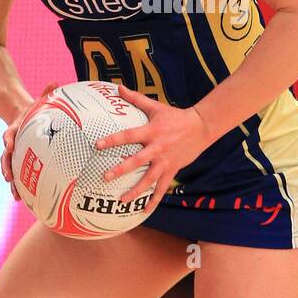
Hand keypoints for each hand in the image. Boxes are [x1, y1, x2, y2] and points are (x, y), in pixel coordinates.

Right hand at [0, 82, 62, 201]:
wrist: (24, 117)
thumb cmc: (35, 110)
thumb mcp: (40, 101)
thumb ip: (46, 93)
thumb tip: (55, 82)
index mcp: (15, 130)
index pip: (8, 134)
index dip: (8, 139)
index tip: (8, 144)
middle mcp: (12, 144)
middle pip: (6, 157)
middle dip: (6, 167)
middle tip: (8, 177)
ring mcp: (15, 154)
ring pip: (11, 170)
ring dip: (12, 183)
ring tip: (16, 196)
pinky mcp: (21, 161)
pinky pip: (21, 175)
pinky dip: (22, 187)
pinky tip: (25, 200)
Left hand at [93, 85, 214, 205]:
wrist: (200, 128)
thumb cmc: (175, 117)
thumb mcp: (156, 107)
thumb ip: (136, 98)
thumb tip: (118, 86)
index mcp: (151, 132)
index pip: (128, 136)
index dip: (112, 140)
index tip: (97, 145)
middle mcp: (157, 148)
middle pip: (136, 161)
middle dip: (121, 169)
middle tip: (105, 177)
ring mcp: (165, 161)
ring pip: (149, 179)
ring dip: (136, 191)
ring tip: (122, 200)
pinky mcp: (172, 170)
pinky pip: (162, 188)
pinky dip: (154, 199)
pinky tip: (144, 210)